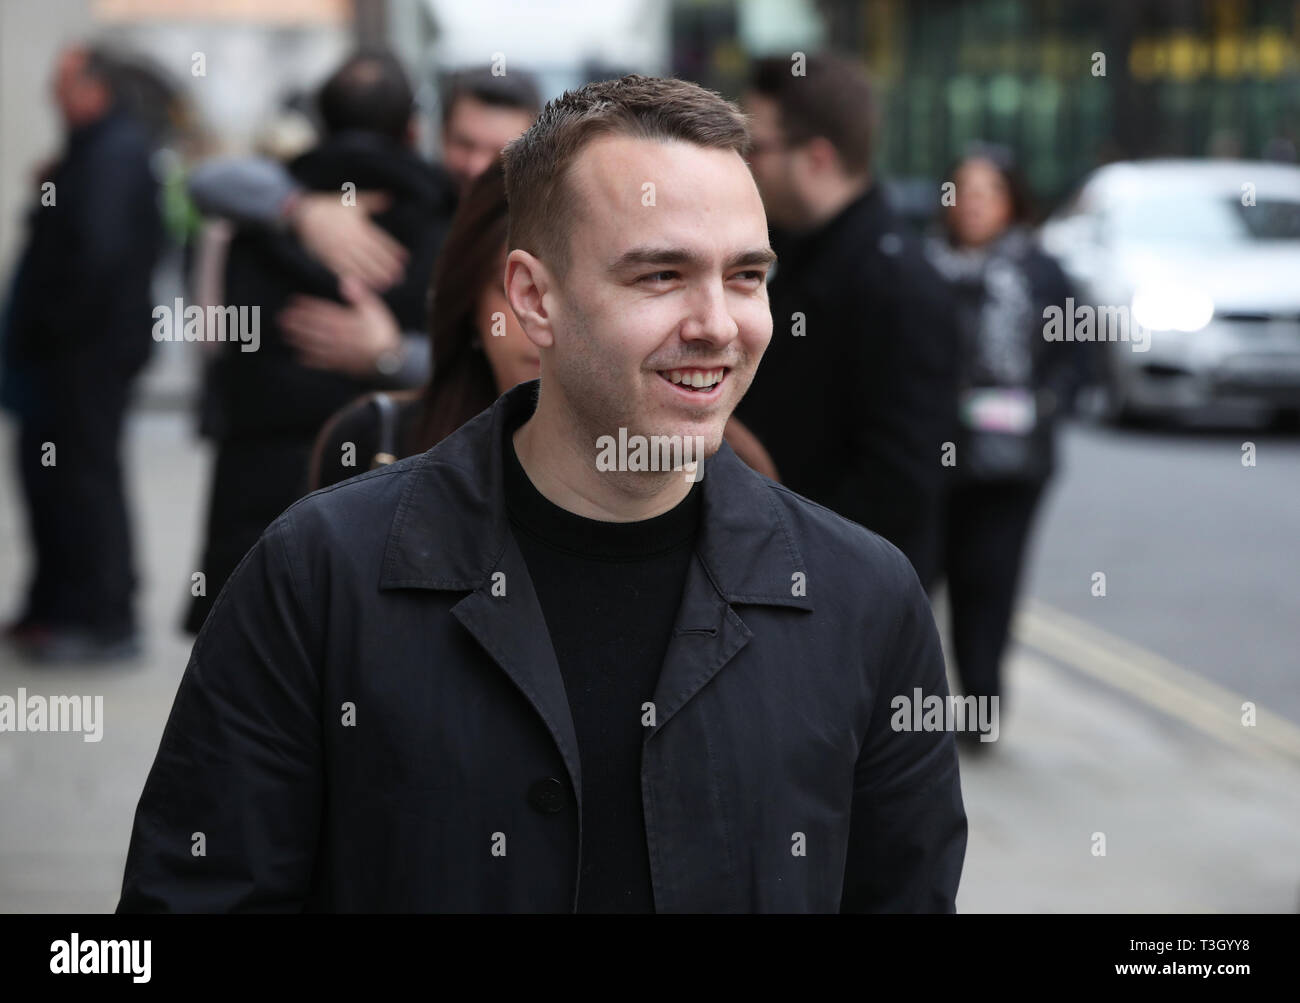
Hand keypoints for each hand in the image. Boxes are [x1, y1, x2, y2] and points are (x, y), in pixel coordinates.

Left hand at [279, 275, 402, 378]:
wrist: (393, 360)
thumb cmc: (384, 331)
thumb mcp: (376, 308)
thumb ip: (361, 295)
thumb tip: (346, 280)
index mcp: (349, 321)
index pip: (324, 312)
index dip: (308, 307)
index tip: (293, 302)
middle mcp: (342, 337)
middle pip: (316, 329)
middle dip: (298, 323)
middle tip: (281, 318)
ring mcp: (341, 352)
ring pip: (317, 345)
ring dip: (300, 340)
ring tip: (285, 334)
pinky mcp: (343, 365)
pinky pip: (324, 363)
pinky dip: (312, 361)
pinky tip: (299, 357)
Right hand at [286, 191, 406, 290]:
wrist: (303, 213)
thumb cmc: (331, 208)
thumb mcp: (353, 202)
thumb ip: (373, 201)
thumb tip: (391, 197)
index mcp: (358, 225)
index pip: (380, 240)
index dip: (393, 250)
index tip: (405, 259)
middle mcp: (349, 238)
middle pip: (372, 256)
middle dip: (386, 266)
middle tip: (400, 277)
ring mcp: (338, 249)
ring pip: (359, 265)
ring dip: (374, 276)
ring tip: (387, 284)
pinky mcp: (327, 258)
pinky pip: (342, 270)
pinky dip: (354, 279)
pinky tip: (364, 286)